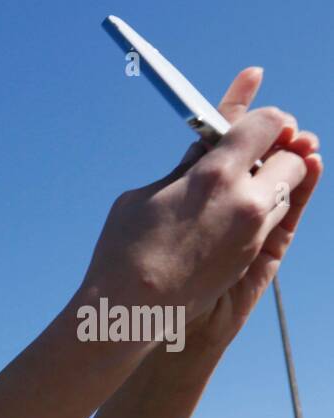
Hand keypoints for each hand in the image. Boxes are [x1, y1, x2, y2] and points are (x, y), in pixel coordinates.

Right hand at [81, 67, 316, 324]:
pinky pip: (273, 220)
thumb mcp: (144, 196)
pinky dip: (263, 208)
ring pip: (289, 189)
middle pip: (294, 155)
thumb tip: (205, 149)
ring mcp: (253, 232)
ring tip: (244, 183)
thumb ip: (184, 168)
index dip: (267, 112)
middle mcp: (246, 200)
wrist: (130, 309)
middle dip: (280, 147)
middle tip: (258, 148)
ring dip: (273, 180)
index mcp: (215, 174)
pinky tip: (236, 211)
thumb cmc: (124, 250)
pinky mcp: (251, 258)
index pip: (267, 124)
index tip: (262, 106)